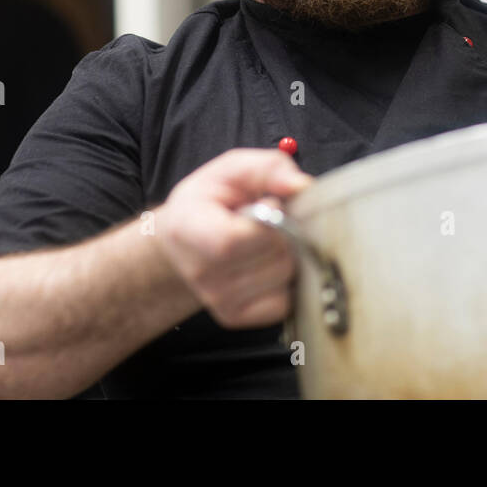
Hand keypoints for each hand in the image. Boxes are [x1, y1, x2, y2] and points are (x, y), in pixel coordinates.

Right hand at [155, 148, 312, 328]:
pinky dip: (287, 281)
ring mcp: (216, 300)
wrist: (185, 238)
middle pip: (271, 258)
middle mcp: (199, 272)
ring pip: (284, 277)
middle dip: (287, 232)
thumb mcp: (233, 169)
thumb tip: (301, 186)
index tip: (272, 203)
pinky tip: (269, 263)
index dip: (267, 222)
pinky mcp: (235, 317)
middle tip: (275, 219)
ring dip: (289, 254)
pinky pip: (284, 303)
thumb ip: (268, 169)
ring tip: (268, 240)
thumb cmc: (211, 200)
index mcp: (188, 229)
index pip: (232, 242)